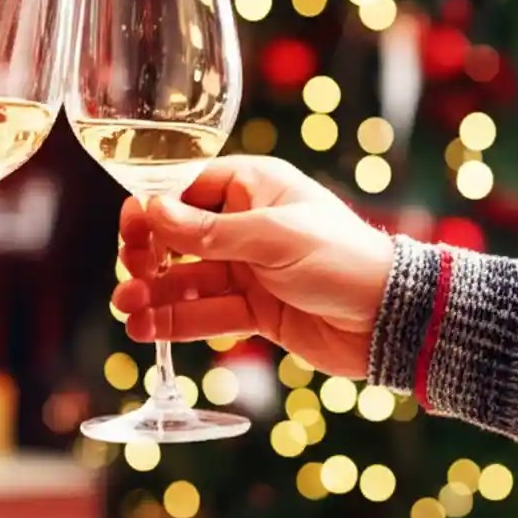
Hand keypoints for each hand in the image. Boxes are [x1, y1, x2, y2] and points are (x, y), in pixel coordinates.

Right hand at [112, 155, 393, 377]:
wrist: (391, 318)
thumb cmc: (342, 259)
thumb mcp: (272, 238)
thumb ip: (209, 231)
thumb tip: (152, 211)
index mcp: (254, 187)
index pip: (187, 190)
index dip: (154, 211)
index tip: (130, 231)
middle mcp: (246, 225)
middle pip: (180, 238)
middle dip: (149, 257)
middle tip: (129, 275)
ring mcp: (249, 269)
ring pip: (188, 280)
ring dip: (154, 294)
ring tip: (126, 309)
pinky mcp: (256, 310)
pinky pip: (207, 313)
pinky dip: (175, 322)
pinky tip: (145, 330)